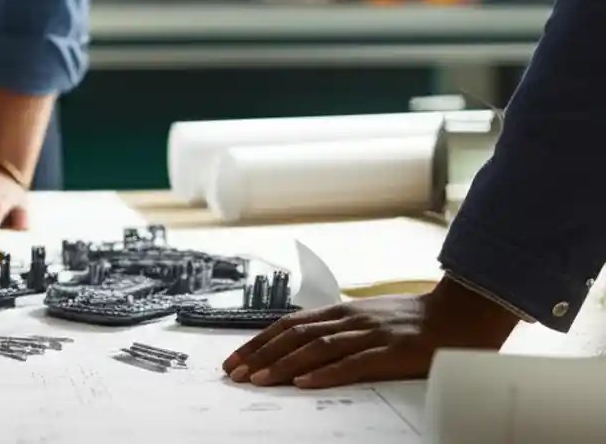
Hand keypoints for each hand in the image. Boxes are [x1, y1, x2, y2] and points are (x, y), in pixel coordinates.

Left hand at [222, 277, 518, 388]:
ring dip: (283, 364)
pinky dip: (326, 373)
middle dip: (260, 355)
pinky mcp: (391, 352)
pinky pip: (353, 363)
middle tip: (234, 373)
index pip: (288, 325)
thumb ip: (339, 331)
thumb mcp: (368, 320)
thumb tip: (302, 351)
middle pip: (294, 336)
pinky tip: (304, 383)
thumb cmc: (413, 322)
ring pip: (316, 348)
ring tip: (258, 380)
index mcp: (341, 312)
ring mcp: (369, 334)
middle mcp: (349, 319)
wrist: (460, 315)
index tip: (235, 359)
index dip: (259, 342)